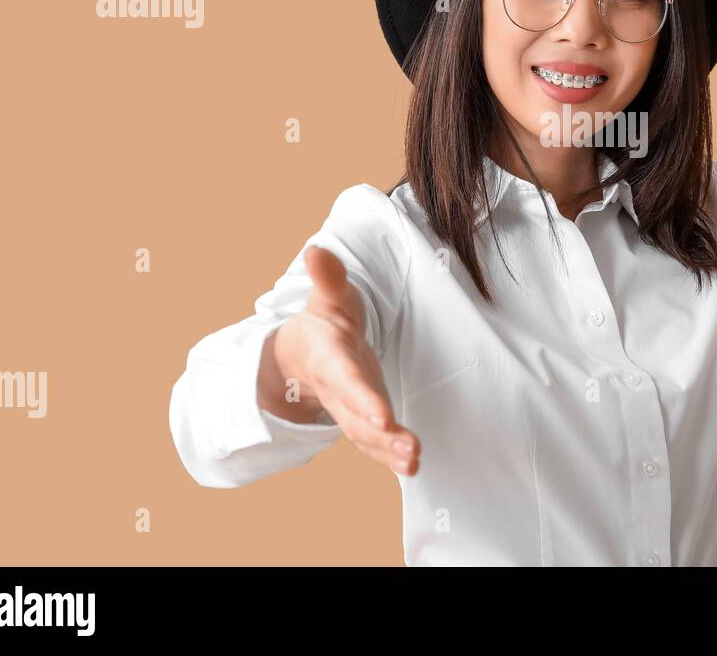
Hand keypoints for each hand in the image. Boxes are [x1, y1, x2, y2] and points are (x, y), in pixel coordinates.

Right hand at [272, 245, 419, 475]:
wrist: (303, 353)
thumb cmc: (326, 320)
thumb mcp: (328, 296)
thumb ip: (328, 277)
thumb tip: (316, 250)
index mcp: (329, 357)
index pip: (346, 378)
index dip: (361, 396)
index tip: (382, 415)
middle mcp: (338, 389)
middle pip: (357, 415)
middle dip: (381, 434)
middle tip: (410, 450)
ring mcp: (349, 408)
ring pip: (365, 435)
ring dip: (388, 450)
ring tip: (413, 461)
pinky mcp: (361, 418)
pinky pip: (372, 442)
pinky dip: (389, 456)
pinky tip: (411, 466)